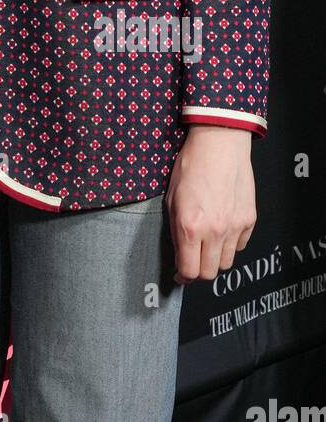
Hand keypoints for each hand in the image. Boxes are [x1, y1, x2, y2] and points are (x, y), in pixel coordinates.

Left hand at [166, 126, 256, 283]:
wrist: (219, 144)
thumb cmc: (191, 165)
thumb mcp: (172, 198)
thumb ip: (176, 230)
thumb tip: (180, 253)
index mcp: (190, 226)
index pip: (190, 271)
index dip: (183, 276)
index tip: (180, 274)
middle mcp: (214, 231)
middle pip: (209, 273)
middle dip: (199, 270)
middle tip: (193, 259)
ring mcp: (234, 227)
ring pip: (227, 262)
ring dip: (215, 258)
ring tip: (208, 244)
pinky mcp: (249, 220)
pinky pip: (240, 245)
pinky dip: (231, 244)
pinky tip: (223, 230)